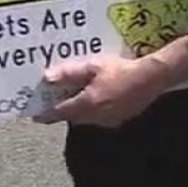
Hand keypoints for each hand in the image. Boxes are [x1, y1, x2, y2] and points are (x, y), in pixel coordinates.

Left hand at [33, 55, 167, 129]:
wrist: (152, 78)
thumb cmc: (121, 70)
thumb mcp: (93, 66)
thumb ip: (69, 72)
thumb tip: (47, 78)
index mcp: (86, 104)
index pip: (60, 113)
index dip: (46, 114)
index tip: (35, 116)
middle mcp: (95, 117)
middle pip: (74, 117)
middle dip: (64, 110)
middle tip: (56, 101)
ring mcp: (109, 120)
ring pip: (87, 118)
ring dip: (80, 110)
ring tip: (76, 97)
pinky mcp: (121, 119)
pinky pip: (101, 117)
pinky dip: (94, 110)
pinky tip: (99, 97)